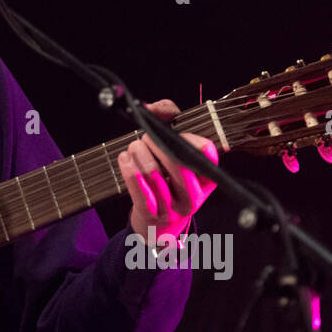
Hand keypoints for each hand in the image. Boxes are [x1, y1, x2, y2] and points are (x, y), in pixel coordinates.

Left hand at [119, 99, 218, 244]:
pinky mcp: (153, 215)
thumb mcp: (175, 152)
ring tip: (135, 147)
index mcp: (206, 178)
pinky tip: (125, 158)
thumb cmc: (167, 178)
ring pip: (154, 173)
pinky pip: (141, 191)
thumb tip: (156, 108)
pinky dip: (130, 171)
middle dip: (157, 143)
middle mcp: (194, 195)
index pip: (205, 154)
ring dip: (139, 153)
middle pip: (178, 162)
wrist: (160, 224)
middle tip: (147, 137)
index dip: (191, 140)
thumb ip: (169, 120)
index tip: (175, 132)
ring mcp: (174, 208)